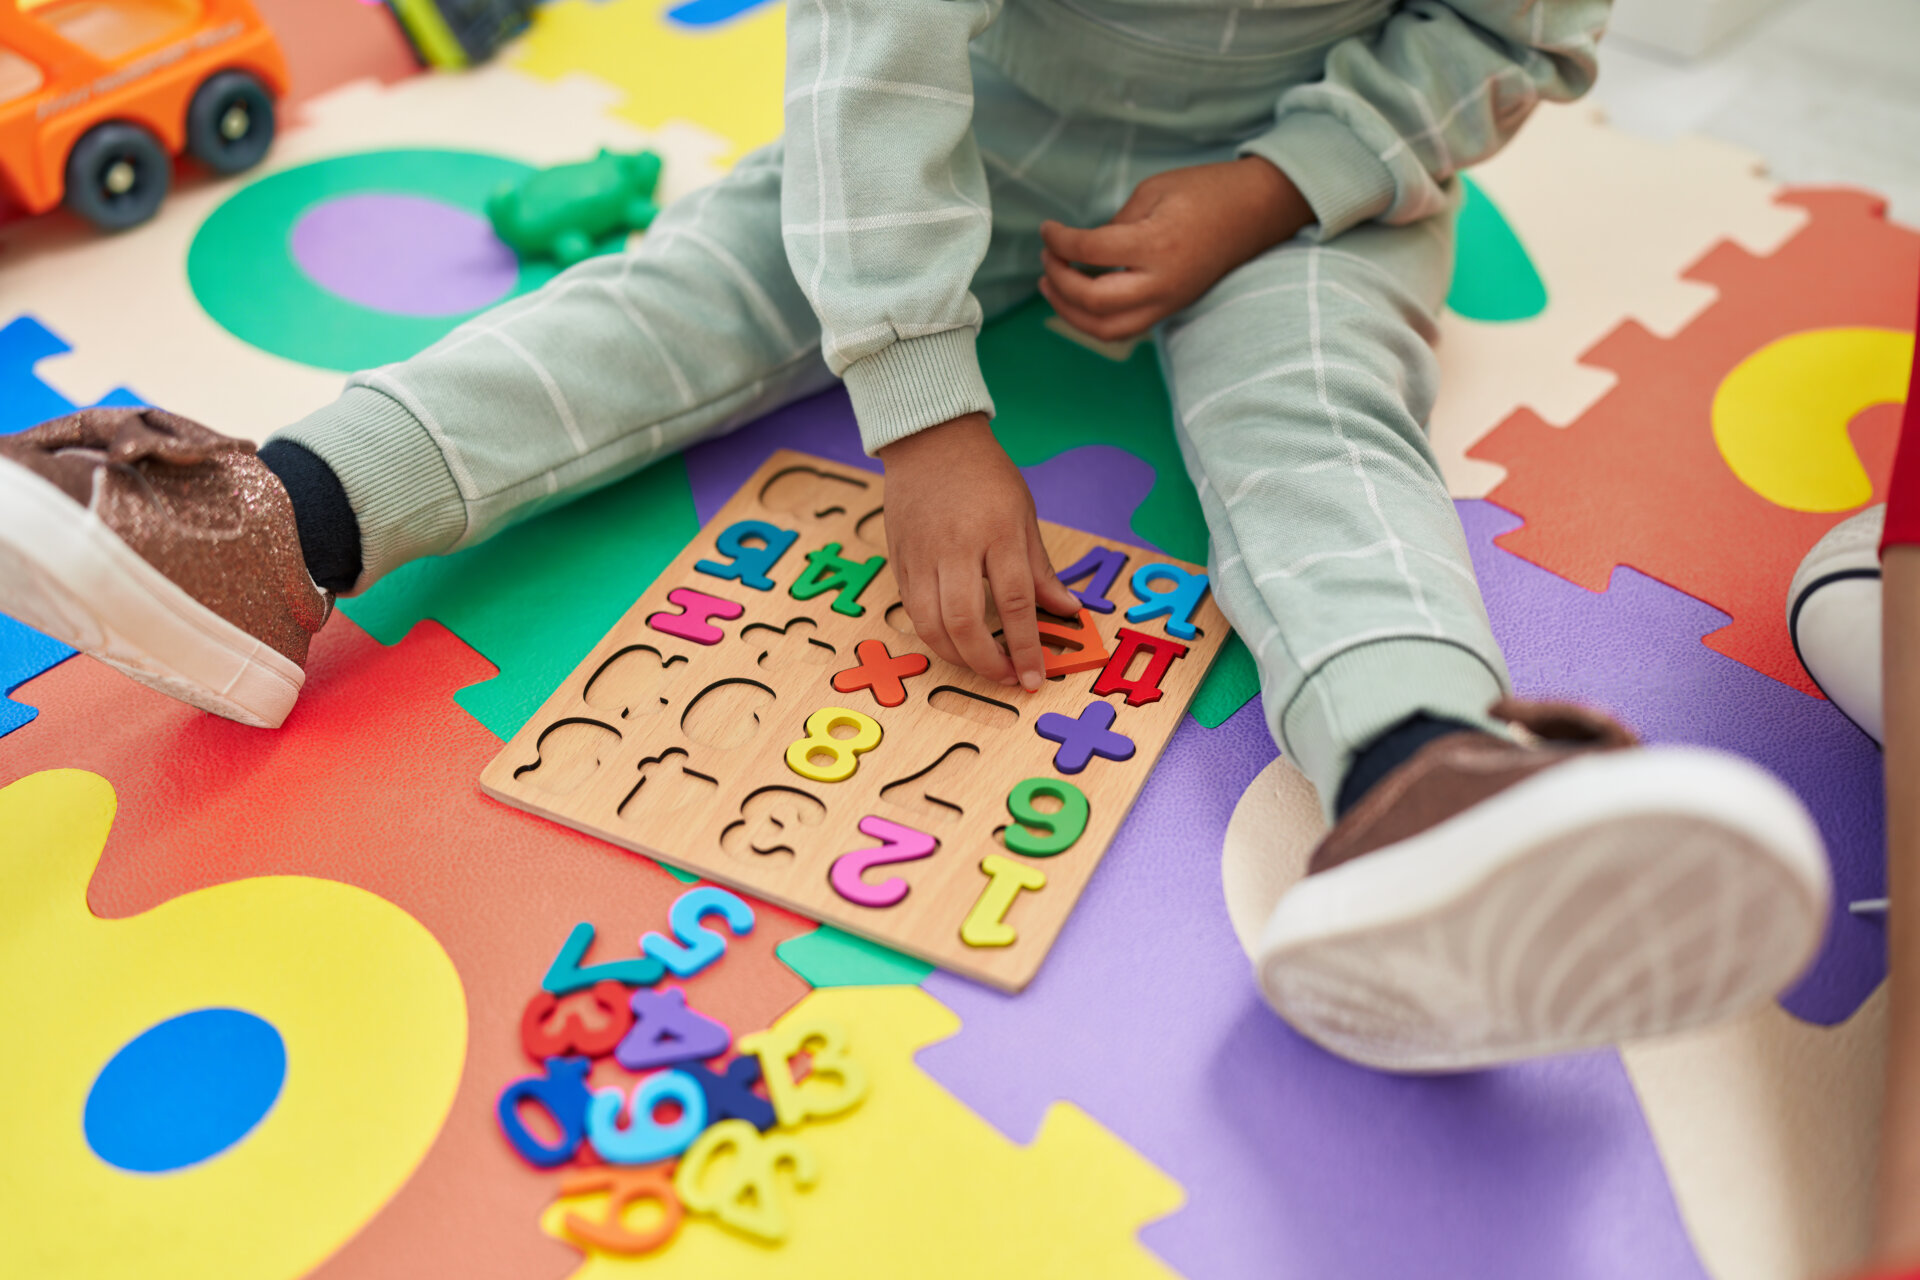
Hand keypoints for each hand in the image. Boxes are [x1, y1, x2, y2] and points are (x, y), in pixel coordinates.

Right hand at [878, 413, 1080, 689]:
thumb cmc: (984, 475)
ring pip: (930, 625)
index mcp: (996, 533)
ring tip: (981, 664)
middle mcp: (955, 548)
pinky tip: (954, 641)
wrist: (930, 441)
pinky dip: (933, 635)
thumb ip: (1040, 570)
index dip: (1025, 646)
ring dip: (956, 656)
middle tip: (1007, 677)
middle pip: (964, 622)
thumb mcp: (1023, 515)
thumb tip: (1066, 610)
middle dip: (987, 662)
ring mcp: (922, 556)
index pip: (1014, 602)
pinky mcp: (899, 561)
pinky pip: (913, 611)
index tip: (1035, 677)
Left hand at [1039, 156, 1312, 342]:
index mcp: (1155, 244)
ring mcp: (1168, 301)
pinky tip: (1079, 297)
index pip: (1090, 252)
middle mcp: (1162, 282)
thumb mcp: (1153, 191)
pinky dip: (1094, 319)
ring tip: (1051, 286)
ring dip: (1070, 313)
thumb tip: (1083, 250)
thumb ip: (1115, 224)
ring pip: (1107, 329)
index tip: (1046, 229)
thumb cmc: (1205, 191)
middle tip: (1046, 259)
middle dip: (1059, 283)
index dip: (1059, 241)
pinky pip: (1125, 328)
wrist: (1256, 211)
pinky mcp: (1171, 308)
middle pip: (1093, 302)